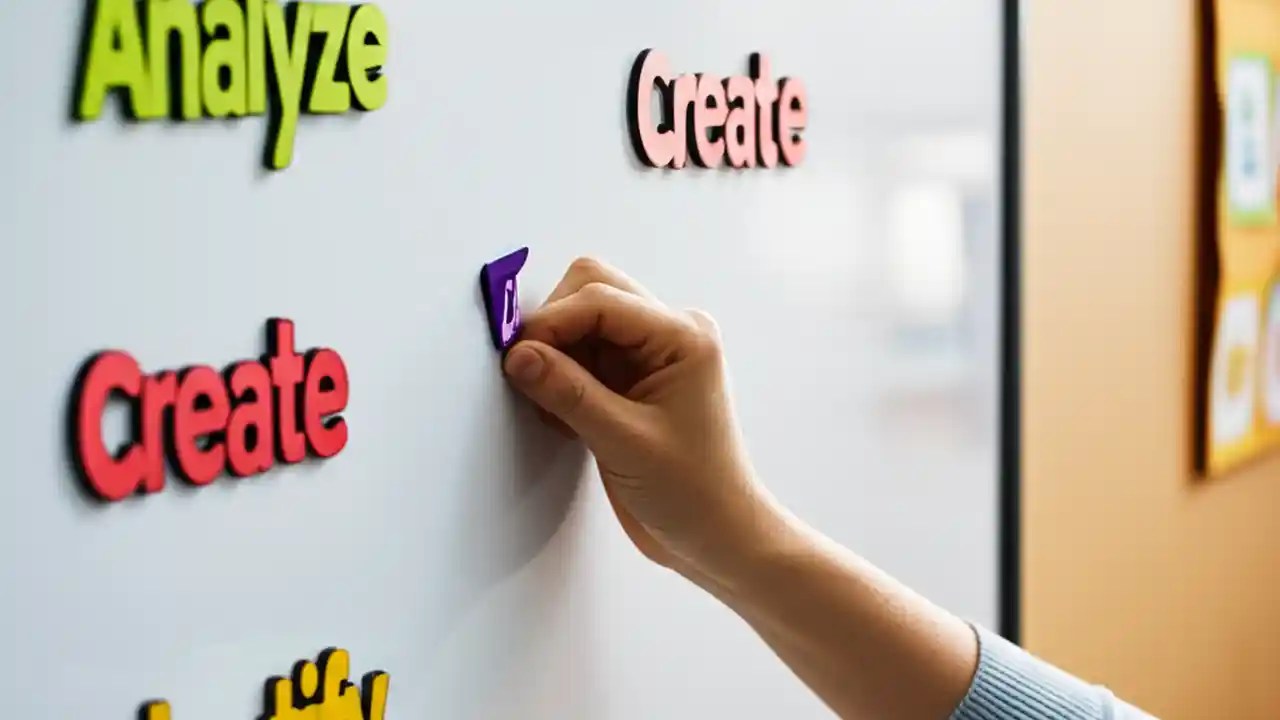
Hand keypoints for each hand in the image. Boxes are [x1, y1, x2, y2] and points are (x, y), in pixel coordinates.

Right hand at [502, 258, 778, 580]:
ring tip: (553, 407)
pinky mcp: (631, 380)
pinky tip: (564, 418)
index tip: (516, 357)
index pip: (600, 299)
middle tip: (530, 374)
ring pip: (582, 322)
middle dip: (553, 327)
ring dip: (555, 354)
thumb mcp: (625, 442)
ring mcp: (650, 356)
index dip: (551, 322)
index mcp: (683, 336)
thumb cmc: (693, 494)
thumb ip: (569, 393)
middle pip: (591, 291)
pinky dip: (561, 376)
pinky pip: (583, 355)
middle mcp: (669, 334)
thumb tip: (519, 355)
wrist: (717, 537)